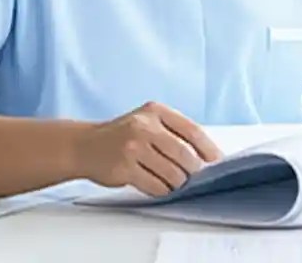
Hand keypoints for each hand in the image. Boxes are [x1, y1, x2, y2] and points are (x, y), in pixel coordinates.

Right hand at [73, 101, 222, 196]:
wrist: (84, 145)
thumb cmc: (124, 136)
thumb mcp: (147, 121)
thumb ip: (174, 132)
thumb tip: (207, 156)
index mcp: (155, 112)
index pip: (192, 130)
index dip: (208, 148)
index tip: (217, 161)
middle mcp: (143, 126)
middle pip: (183, 154)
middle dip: (193, 170)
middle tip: (195, 177)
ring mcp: (132, 147)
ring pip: (170, 173)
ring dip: (178, 183)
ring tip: (175, 183)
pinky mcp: (123, 168)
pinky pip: (154, 186)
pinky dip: (162, 190)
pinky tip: (160, 187)